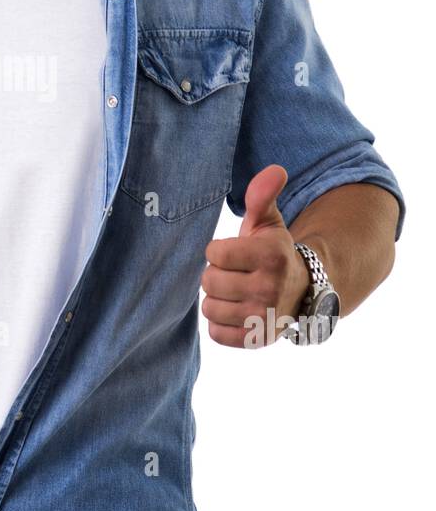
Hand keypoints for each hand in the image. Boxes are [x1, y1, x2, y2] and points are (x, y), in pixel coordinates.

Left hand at [201, 164, 310, 347]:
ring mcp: (264, 318)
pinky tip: (237, 312)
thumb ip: (263, 196)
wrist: (302, 292)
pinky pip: (216, 334)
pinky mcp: (258, 341)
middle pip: (209, 281)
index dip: (219, 251)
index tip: (234, 253)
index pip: (214, 253)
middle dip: (217, 275)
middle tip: (236, 275)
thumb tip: (275, 169)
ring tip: (236, 293)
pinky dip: (221, 324)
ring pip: (210, 308)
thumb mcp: (270, 222)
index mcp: (271, 255)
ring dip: (218, 300)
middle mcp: (270, 288)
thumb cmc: (274, 253)